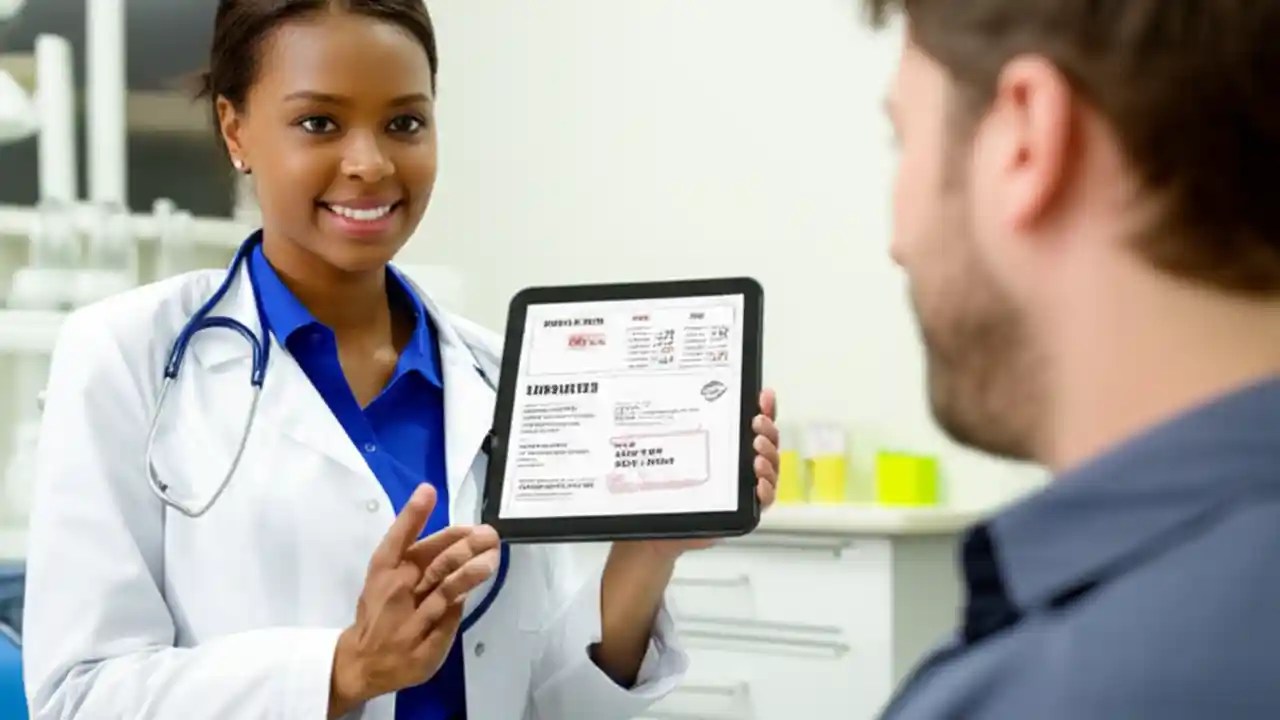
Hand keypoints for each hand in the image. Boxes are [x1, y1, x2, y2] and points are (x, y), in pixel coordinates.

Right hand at [328, 484, 500, 717]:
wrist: (362, 661)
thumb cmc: (380, 610)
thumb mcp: (388, 576)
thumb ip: (421, 553)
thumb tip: (462, 532)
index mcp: (385, 570)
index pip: (398, 538)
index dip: (412, 514)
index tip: (427, 491)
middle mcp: (397, 592)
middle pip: (435, 563)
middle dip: (464, 546)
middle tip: (488, 534)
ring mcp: (410, 621)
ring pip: (445, 592)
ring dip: (470, 573)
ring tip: (490, 559)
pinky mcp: (424, 646)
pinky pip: (447, 621)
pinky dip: (460, 605)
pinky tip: (472, 592)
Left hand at [620, 387, 780, 560]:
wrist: (659, 528)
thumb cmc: (667, 490)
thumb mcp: (670, 454)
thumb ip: (681, 431)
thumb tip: (681, 398)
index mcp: (727, 445)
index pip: (753, 423)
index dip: (764, 408)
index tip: (764, 396)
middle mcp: (739, 464)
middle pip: (766, 444)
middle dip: (768, 432)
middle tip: (758, 425)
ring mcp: (743, 486)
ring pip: (769, 469)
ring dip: (769, 459)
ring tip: (757, 455)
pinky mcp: (743, 509)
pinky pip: (764, 500)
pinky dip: (766, 490)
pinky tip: (759, 483)